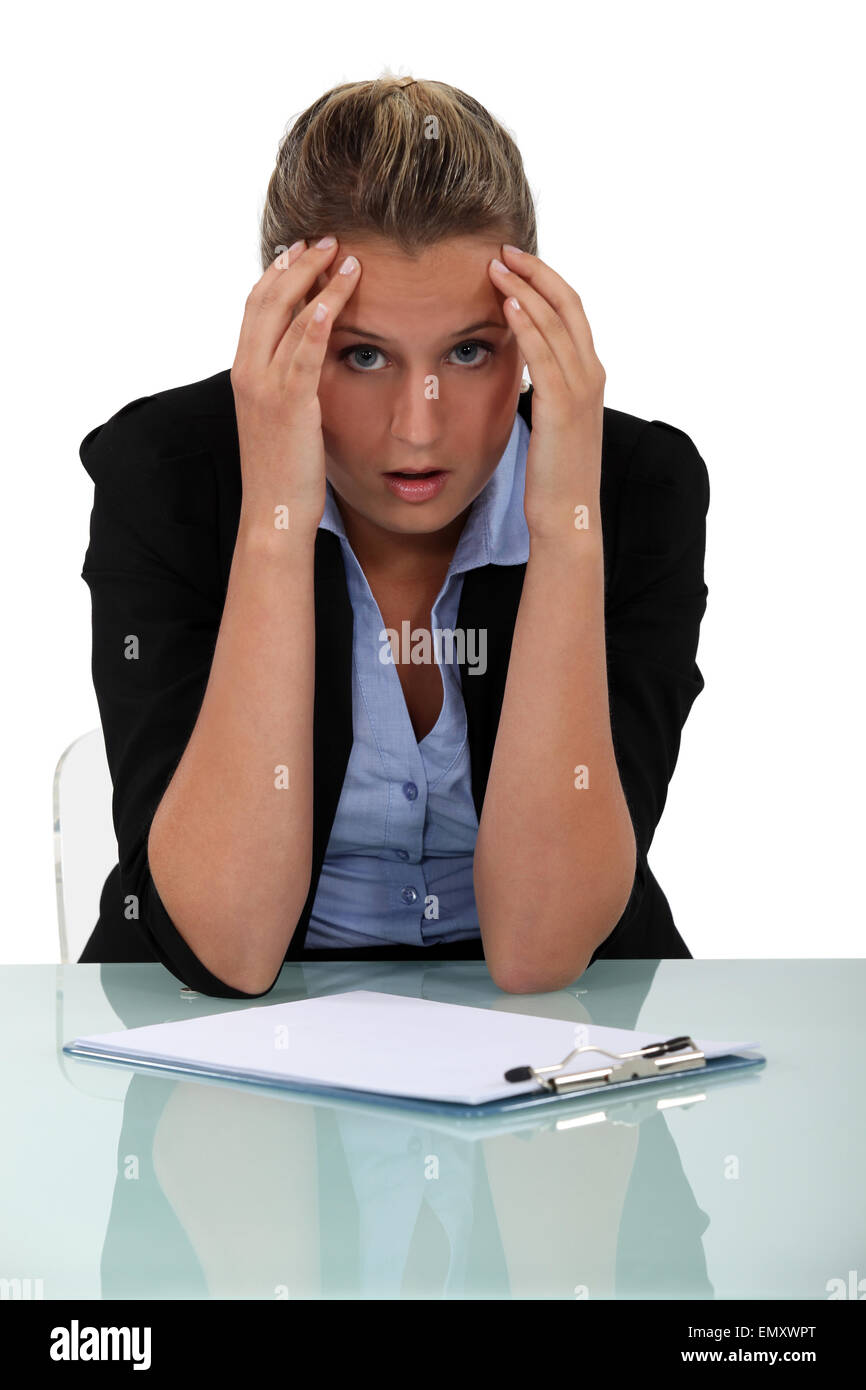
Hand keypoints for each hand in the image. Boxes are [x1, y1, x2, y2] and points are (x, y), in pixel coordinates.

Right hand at [230, 237, 361, 537]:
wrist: (272, 513)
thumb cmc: (285, 472)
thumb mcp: (282, 419)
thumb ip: (290, 386)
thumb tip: (310, 365)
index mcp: (244, 372)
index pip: (256, 306)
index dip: (279, 272)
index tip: (302, 249)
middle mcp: (248, 371)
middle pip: (267, 297)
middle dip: (298, 263)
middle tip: (329, 239)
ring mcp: (265, 386)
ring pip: (285, 315)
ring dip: (317, 280)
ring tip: (346, 256)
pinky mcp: (289, 404)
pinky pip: (303, 351)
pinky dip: (319, 317)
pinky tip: (339, 295)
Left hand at [488, 245, 605, 540]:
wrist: (567, 515)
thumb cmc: (553, 474)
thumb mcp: (551, 421)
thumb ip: (545, 388)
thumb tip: (524, 366)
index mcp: (590, 375)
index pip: (571, 311)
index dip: (544, 281)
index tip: (514, 261)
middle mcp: (592, 374)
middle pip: (568, 304)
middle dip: (535, 272)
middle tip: (502, 249)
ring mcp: (581, 390)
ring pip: (556, 323)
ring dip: (525, 290)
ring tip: (495, 266)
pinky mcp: (562, 407)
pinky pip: (544, 355)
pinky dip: (527, 325)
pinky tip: (505, 305)